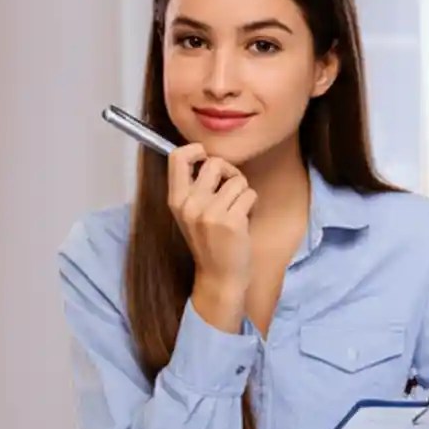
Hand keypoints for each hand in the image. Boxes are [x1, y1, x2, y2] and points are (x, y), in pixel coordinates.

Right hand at [167, 143, 256, 331]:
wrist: (220, 278)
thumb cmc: (209, 243)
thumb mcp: (190, 215)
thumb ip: (193, 187)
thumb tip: (205, 155)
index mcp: (176, 200)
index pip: (177, 157)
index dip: (196, 150)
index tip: (207, 158)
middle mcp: (190, 204)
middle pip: (215, 163)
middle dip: (230, 172)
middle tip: (231, 190)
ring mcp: (210, 213)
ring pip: (238, 179)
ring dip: (243, 192)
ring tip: (238, 210)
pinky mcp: (232, 221)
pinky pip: (250, 194)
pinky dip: (252, 205)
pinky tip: (245, 220)